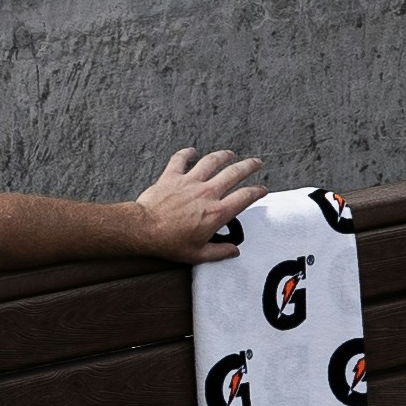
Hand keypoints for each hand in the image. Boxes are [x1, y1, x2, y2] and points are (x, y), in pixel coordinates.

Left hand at [135, 145, 271, 261]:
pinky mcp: (172, 176)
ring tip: (230, 153)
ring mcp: (190, 182)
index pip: (245, 198)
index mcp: (216, 212)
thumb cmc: (168, 242)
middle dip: (248, 166)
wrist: (144, 229)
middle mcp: (206, 193)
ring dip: (223, 155)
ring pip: (211, 161)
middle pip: (234, 173)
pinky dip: (187, 153)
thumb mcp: (197, 254)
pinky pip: (181, 159)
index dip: (257, 192)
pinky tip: (192, 151)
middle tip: (256, 163)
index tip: (261, 190)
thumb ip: (219, 252)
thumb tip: (233, 251)